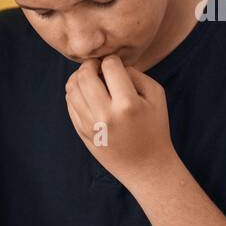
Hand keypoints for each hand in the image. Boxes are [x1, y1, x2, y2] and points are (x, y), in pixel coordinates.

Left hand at [64, 54, 177, 187]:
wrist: (146, 166)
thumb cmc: (154, 127)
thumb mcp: (156, 96)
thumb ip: (135, 74)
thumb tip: (110, 63)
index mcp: (127, 104)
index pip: (110, 66)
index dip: (111, 59)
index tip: (114, 63)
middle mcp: (106, 115)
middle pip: (85, 75)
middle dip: (89, 64)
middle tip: (96, 65)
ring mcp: (91, 125)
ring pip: (72, 89)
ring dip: (78, 77)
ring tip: (89, 76)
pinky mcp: (82, 132)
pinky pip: (70, 104)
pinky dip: (74, 92)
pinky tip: (85, 92)